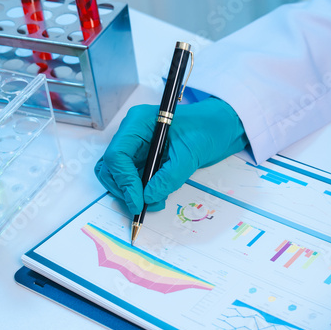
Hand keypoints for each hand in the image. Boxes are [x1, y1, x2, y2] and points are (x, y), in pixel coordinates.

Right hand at [95, 98, 248, 214]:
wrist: (219, 128)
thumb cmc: (207, 129)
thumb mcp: (189, 155)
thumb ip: (168, 177)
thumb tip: (148, 197)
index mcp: (138, 123)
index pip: (116, 155)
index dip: (124, 181)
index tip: (138, 201)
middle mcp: (132, 134)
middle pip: (110, 167)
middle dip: (124, 189)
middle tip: (142, 206)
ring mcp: (136, 146)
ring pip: (117, 175)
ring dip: (131, 193)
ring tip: (155, 202)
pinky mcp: (143, 158)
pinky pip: (132, 178)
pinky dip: (140, 191)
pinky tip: (157, 197)